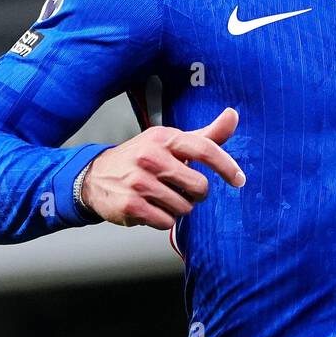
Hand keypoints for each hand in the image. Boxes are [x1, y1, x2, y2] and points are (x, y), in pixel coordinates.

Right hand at [82, 107, 245, 228]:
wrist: (96, 176)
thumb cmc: (143, 158)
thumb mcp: (171, 142)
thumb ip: (206, 134)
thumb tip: (233, 115)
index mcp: (164, 138)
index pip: (204, 149)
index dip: (226, 166)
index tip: (239, 180)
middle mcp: (150, 157)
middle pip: (199, 186)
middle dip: (196, 193)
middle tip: (181, 188)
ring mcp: (138, 181)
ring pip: (184, 207)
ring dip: (179, 207)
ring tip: (162, 196)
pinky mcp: (130, 205)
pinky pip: (166, 221)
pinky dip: (163, 219)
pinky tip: (150, 207)